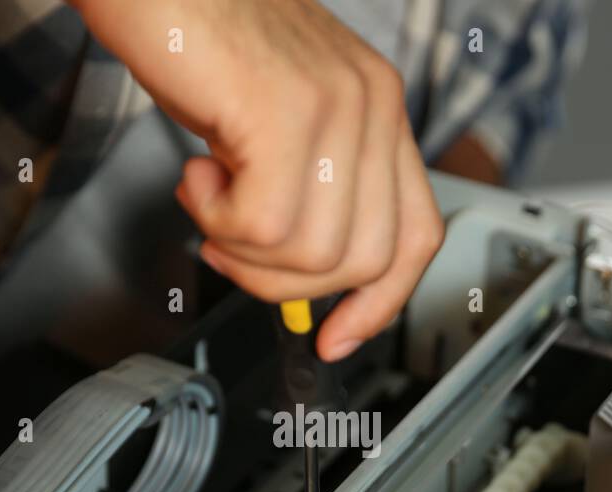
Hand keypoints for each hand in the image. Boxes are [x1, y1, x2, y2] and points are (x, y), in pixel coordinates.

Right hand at [72, 0, 444, 360]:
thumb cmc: (195, 36)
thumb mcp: (273, 121)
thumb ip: (308, 185)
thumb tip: (305, 273)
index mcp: (378, 108)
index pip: (416, 234)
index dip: (379, 302)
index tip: (337, 336)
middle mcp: (372, 103)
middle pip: (366, 261)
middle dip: (287, 282)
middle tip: (232, 241)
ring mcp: (337, 105)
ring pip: (315, 254)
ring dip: (243, 248)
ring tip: (209, 193)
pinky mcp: (287, 112)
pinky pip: (266, 226)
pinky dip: (216, 220)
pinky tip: (198, 174)